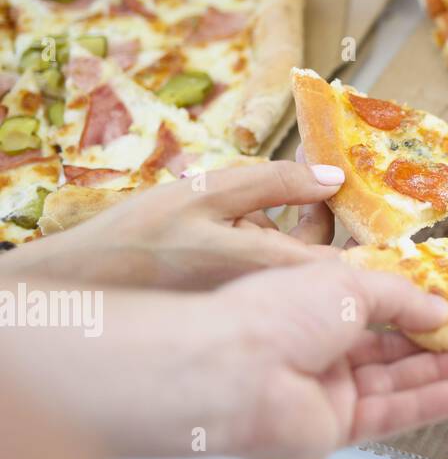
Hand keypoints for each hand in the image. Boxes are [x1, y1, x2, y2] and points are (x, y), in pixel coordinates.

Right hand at [16, 160, 345, 287]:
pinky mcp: (233, 297)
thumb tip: (334, 176)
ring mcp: (252, 298)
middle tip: (308, 160)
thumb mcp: (209, 190)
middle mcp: (269, 293)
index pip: (346, 260)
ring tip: (269, 172)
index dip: (356, 219)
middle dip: (319, 204)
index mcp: (271, 268)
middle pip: (321, 252)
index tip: (350, 179)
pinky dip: (258, 230)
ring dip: (285, 214)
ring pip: (289, 252)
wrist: (79, 283)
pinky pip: (262, 261)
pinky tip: (232, 206)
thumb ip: (277, 183)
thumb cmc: (138, 237)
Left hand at [211, 260, 447, 458]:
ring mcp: (326, 391)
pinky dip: (425, 405)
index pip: (373, 306)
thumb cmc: (276, 314)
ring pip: (394, 382)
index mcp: (314, 305)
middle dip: (435, 341)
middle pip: (389, 347)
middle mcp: (319, 348)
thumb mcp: (350, 283)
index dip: (413, 306)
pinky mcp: (333, 429)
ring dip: (439, 372)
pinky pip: (388, 416)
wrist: (235, 373)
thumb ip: (401, 297)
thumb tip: (437, 309)